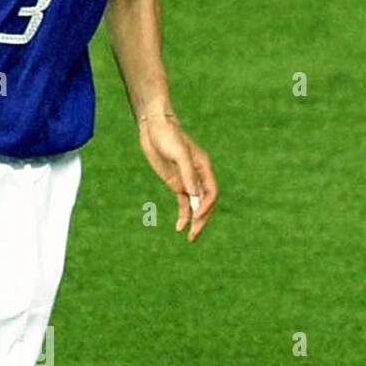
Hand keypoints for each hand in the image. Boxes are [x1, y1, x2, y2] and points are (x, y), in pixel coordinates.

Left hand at [138, 116, 217, 242]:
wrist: (154, 127)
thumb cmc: (168, 136)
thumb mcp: (177, 153)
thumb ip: (188, 173)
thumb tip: (195, 195)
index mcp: (204, 168)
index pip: (211, 193)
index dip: (205, 207)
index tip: (196, 217)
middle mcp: (199, 176)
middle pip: (206, 202)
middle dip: (202, 220)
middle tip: (194, 235)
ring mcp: (188, 181)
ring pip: (196, 205)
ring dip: (195, 221)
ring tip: (190, 237)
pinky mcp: (176, 183)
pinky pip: (184, 203)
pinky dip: (183, 215)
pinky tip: (179, 227)